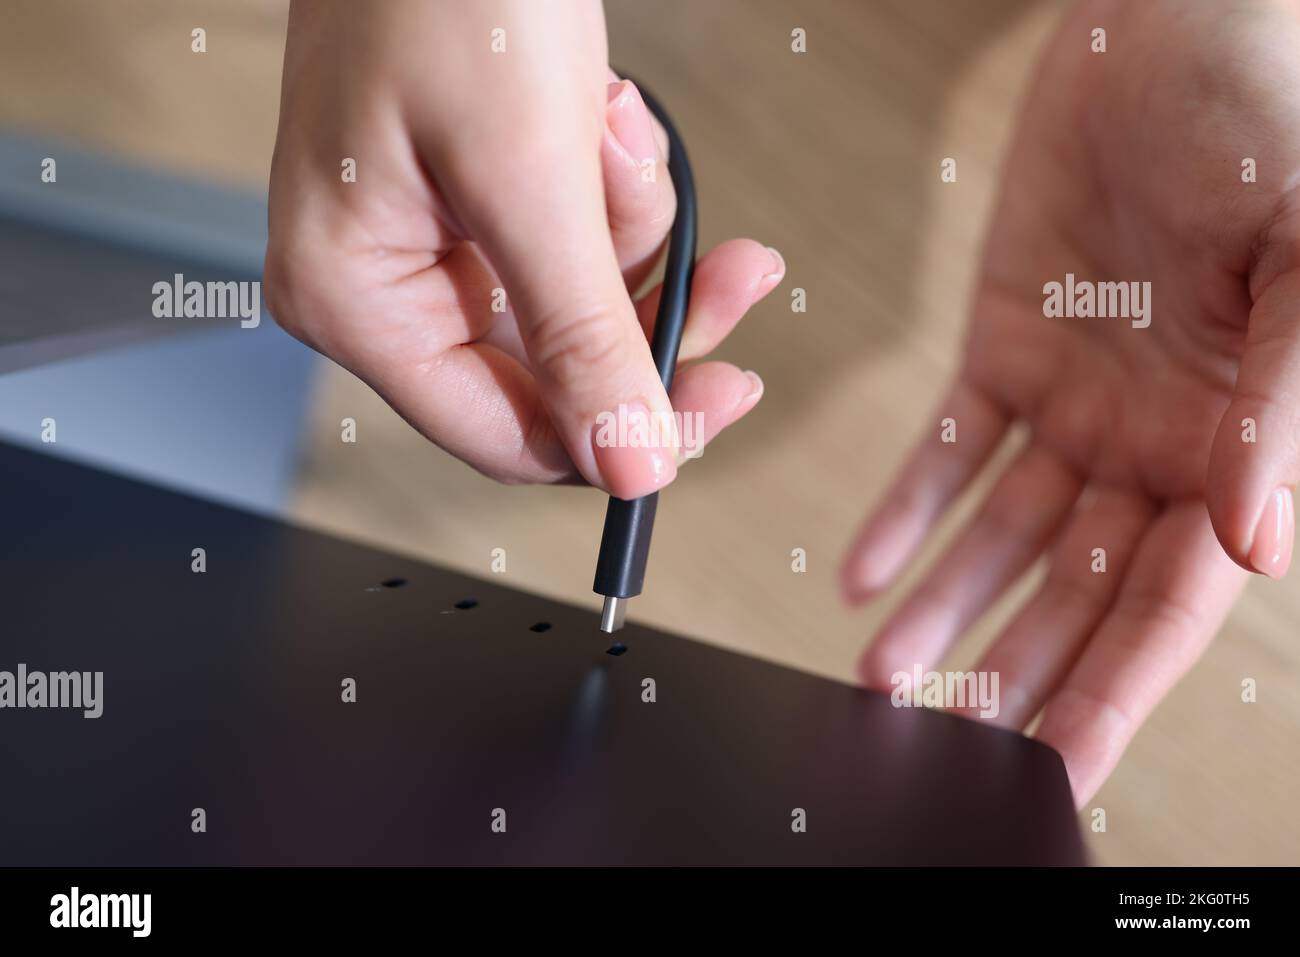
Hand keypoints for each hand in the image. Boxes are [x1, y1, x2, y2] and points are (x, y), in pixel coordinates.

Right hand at [265, 0, 781, 498]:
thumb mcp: (527, 176)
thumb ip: (582, 336)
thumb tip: (630, 462)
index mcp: (356, 300)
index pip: (505, 434)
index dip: (619, 431)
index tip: (721, 398)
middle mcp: (384, 286)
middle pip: (554, 372)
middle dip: (647, 309)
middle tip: (735, 276)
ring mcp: (431, 242)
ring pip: (580, 305)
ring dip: (631, 228)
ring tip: (613, 130)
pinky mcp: (477, 200)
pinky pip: (576, 242)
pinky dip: (615, 191)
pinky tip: (605, 119)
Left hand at [841, 0, 1299, 804]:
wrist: (1182, 23)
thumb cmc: (1281, 120)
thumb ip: (1283, 410)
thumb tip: (1255, 545)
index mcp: (1244, 442)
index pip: (1171, 603)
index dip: (1114, 691)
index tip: (1057, 770)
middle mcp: (1158, 439)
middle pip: (1076, 590)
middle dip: (1013, 670)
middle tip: (942, 742)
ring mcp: (1079, 399)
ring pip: (1001, 536)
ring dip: (942, 606)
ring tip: (882, 672)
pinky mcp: (1007, 347)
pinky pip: (950, 450)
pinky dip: (908, 510)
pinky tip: (866, 570)